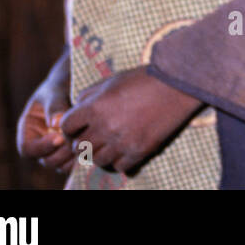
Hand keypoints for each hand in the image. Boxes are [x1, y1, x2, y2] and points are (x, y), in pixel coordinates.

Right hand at [16, 49, 75, 173]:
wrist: (78, 84)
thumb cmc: (62, 84)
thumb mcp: (56, 90)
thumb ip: (55, 105)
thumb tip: (55, 123)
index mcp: (29, 129)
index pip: (27, 149)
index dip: (41, 147)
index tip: (59, 137)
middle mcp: (41, 141)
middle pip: (46, 160)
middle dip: (61, 153)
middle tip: (76, 140)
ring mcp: (57, 147)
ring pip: (61, 164)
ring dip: (73, 156)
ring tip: (85, 140)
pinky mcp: (73, 148)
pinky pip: (76, 161)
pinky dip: (83, 156)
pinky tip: (93, 143)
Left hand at [59, 67, 202, 174]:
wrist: (177, 85)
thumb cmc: (144, 79)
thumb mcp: (112, 80)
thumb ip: (90, 94)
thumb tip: (76, 107)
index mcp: (95, 107)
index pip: (66, 127)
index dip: (69, 127)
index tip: (78, 126)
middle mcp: (105, 127)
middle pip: (79, 147)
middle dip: (83, 141)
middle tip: (94, 136)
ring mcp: (122, 141)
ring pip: (97, 160)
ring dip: (100, 153)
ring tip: (110, 143)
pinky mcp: (139, 150)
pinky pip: (118, 166)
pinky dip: (119, 160)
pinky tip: (125, 149)